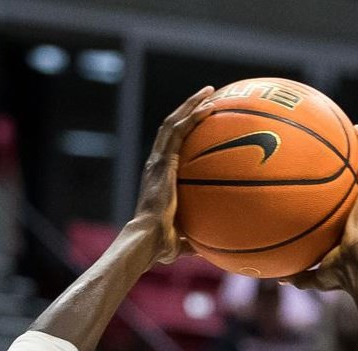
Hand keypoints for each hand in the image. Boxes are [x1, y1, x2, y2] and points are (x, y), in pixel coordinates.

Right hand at [128, 86, 215, 265]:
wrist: (148, 240)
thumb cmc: (161, 244)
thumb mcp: (182, 238)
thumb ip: (193, 238)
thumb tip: (210, 250)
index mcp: (159, 178)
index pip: (171, 147)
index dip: (184, 131)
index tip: (200, 121)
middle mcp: (156, 164)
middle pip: (172, 128)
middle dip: (189, 109)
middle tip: (208, 97)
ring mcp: (158, 161)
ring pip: (174, 123)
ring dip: (191, 104)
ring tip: (210, 92)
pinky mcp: (163, 162)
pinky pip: (178, 132)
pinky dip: (193, 116)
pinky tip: (209, 107)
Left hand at [286, 127, 357, 291]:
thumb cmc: (341, 274)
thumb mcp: (316, 274)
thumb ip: (300, 275)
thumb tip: (280, 280)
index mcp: (352, 224)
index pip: (348, 203)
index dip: (342, 190)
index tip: (330, 178)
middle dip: (353, 163)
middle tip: (342, 147)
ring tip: (355, 129)